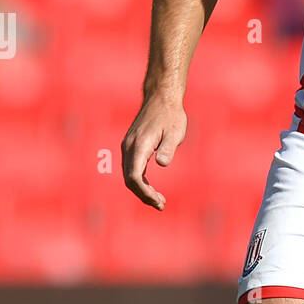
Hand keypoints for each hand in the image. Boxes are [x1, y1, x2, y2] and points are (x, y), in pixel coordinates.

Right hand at [121, 94, 186, 210]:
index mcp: (139, 146)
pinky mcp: (131, 146)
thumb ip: (168, 148)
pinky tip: (151, 188)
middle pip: (130, 179)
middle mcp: (129, 147)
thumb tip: (162, 163)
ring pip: (129, 175)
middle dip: (144, 195)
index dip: (145, 192)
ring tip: (159, 200)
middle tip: (161, 205)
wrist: (161, 98)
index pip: (134, 176)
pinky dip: (140, 181)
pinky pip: (131, 169)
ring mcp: (128, 146)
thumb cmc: (171, 115)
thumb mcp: (175, 131)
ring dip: (142, 190)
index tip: (159, 201)